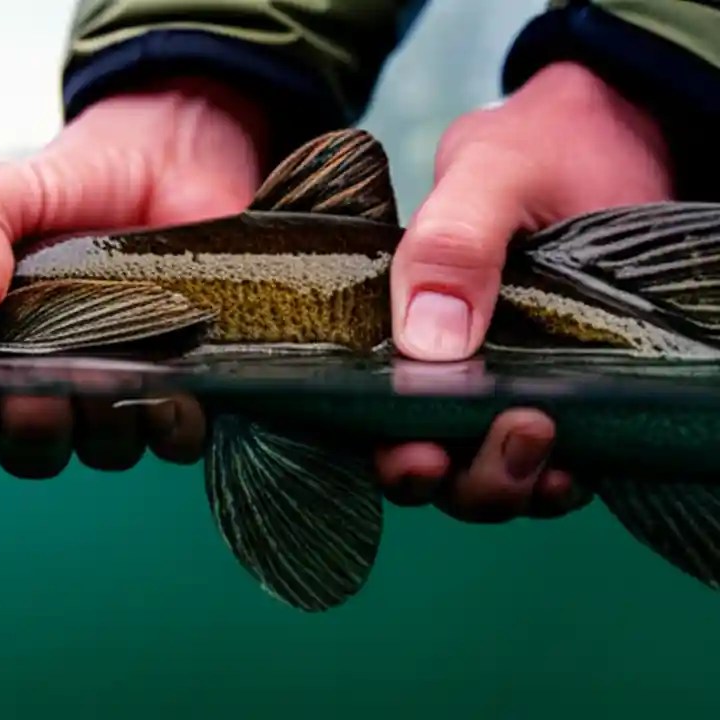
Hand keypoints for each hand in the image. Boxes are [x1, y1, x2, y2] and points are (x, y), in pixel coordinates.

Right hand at [0, 76, 263, 478]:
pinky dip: (171, 420)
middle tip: (40, 382)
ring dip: (101, 419)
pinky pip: (173, 439)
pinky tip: (174, 384)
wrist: (175, 157)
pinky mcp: (180, 389)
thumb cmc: (74, 183)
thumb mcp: (0, 190)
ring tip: (115, 364)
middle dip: (29, 423)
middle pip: (23, 450)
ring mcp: (114, 394)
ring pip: (98, 450)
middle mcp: (44, 387)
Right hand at [380, 60, 674, 520]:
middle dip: (451, 477)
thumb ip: (449, 243)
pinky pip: (552, 473)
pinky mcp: (566, 405)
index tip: (415, 452)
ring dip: (503, 482)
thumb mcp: (485, 174)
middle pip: (426, 470)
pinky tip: (574, 465)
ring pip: (483, 482)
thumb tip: (427, 347)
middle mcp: (439, 379)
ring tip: (536, 431)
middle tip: (500, 432)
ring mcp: (503, 397)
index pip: (364, 419)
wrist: (618, 138)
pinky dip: (557, 483)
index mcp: (393, 331)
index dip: (384, 455)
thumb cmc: (534, 150)